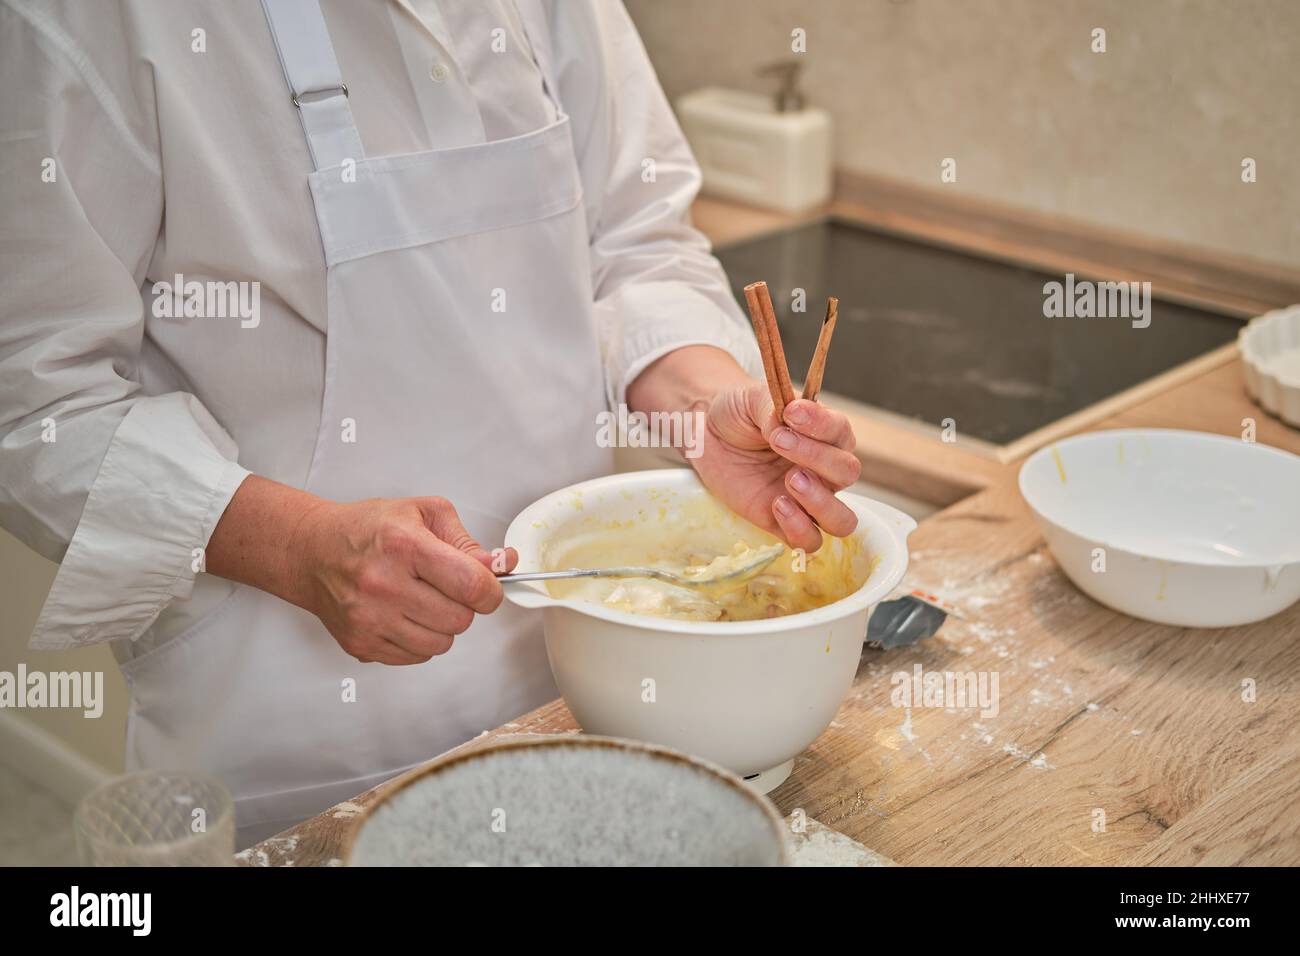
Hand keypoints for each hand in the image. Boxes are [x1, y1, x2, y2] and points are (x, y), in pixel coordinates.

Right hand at [290, 495, 516, 664]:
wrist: (312, 551)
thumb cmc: (368, 529)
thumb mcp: (423, 513)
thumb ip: (467, 542)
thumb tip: (504, 565)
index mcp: (404, 546)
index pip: (472, 585)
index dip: (491, 590)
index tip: (487, 588)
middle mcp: (384, 585)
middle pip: (460, 619)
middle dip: (463, 605)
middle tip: (445, 588)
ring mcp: (370, 619)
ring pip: (441, 644)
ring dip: (441, 625)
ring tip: (421, 599)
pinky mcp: (361, 644)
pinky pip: (417, 656)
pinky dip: (419, 639)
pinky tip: (403, 613)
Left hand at [690, 384, 859, 552]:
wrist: (708, 437)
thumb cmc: (738, 415)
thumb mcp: (752, 399)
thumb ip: (774, 408)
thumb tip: (787, 423)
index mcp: (825, 434)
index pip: (840, 431)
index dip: (820, 423)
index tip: (790, 413)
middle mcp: (824, 470)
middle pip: (848, 473)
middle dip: (817, 458)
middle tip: (780, 443)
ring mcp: (807, 500)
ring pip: (842, 519)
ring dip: (821, 502)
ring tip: (790, 481)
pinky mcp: (784, 522)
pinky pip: (809, 541)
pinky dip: (799, 527)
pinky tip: (776, 504)